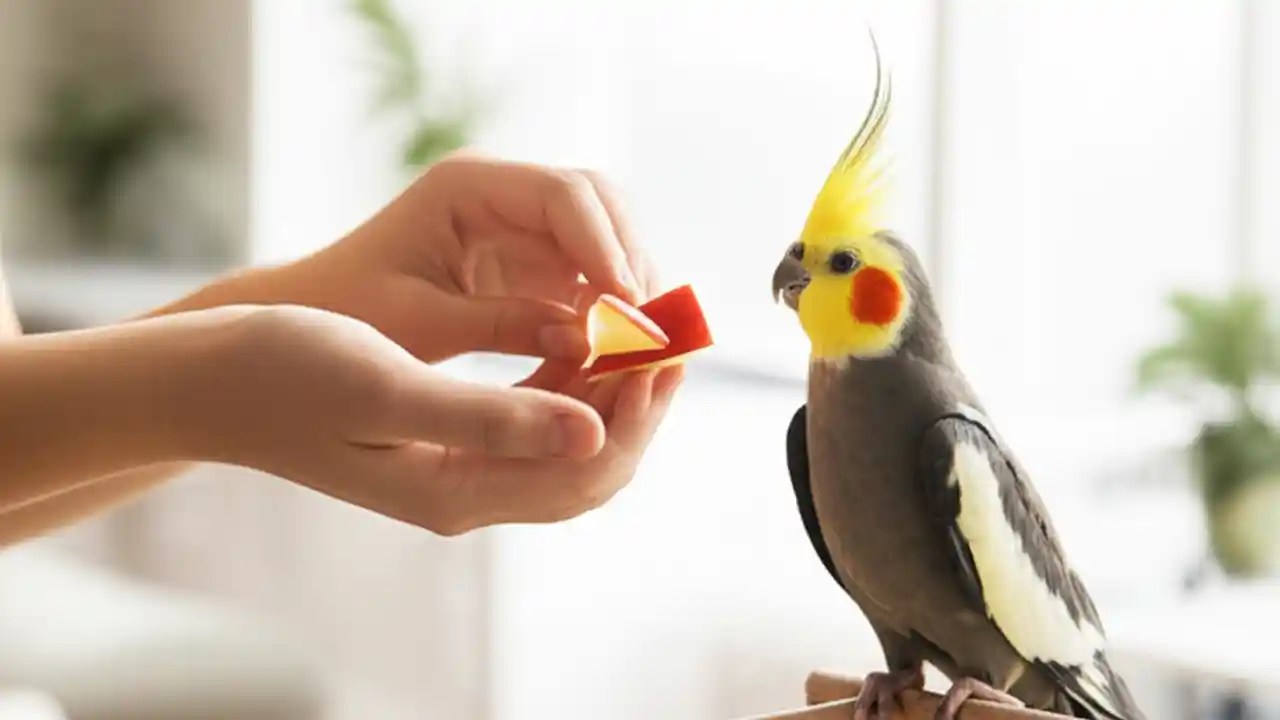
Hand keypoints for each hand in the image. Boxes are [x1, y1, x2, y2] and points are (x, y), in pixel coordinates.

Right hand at [190, 305, 681, 534]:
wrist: (210, 380)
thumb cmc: (286, 372)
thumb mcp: (388, 387)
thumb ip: (492, 417)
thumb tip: (594, 433)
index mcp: (455, 490)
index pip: (586, 469)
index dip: (639, 412)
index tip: (665, 347)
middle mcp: (465, 493)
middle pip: (589, 466)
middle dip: (639, 404)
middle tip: (670, 336)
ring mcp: (454, 473)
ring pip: (566, 444)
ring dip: (609, 392)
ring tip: (638, 331)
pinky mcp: (442, 445)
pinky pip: (532, 424)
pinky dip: (567, 386)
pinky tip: (579, 339)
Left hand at [257, 153, 660, 363]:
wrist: (316, 321)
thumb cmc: (349, 315)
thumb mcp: (420, 326)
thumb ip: (503, 326)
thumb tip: (591, 343)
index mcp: (466, 186)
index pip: (563, 195)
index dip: (606, 248)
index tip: (631, 308)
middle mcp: (502, 192)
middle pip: (599, 205)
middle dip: (630, 262)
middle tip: (649, 330)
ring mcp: (521, 224)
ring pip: (605, 238)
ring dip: (627, 288)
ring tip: (640, 347)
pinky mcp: (530, 261)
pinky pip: (589, 275)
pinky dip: (608, 311)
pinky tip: (617, 353)